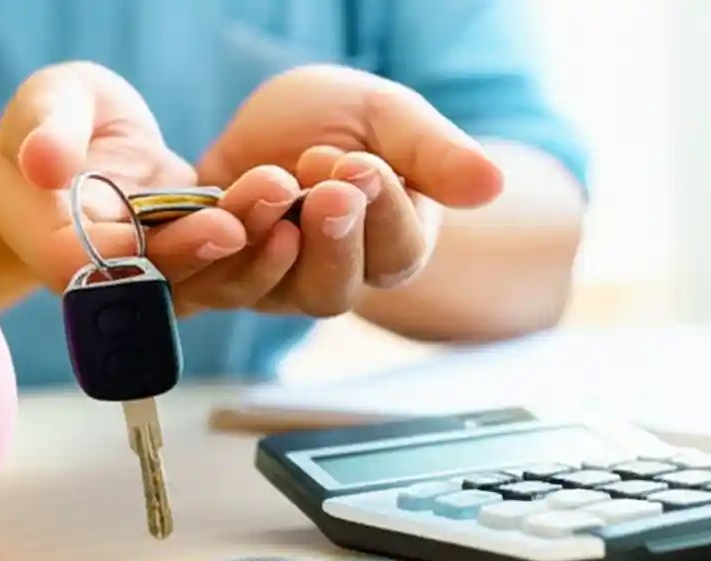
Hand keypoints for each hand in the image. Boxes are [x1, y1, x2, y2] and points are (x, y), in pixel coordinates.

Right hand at [0, 61, 302, 314]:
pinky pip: (228, 259)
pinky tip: (295, 197)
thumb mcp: (46, 103)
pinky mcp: (192, 256)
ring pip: (204, 278)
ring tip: (282, 191)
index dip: (146, 254)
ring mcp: (153, 269)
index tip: (209, 226)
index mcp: (50, 241)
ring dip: (249, 243)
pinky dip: (261, 233)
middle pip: (158, 281)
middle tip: (257, 206)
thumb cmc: (55, 114)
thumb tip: (44, 163)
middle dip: (211, 248)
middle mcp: (103, 272)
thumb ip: (46, 130)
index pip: (88, 267)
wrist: (88, 133)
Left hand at [197, 64, 504, 315]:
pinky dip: (224, 245)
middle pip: (335, 290)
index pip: (396, 252)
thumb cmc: (339, 120)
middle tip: (328, 188)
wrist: (262, 117)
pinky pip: (218, 279)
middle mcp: (336, 276)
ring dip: (276, 243)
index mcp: (391, 246)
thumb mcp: (390, 118)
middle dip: (333, 239)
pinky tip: (227, 211)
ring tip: (278, 186)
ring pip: (278, 292)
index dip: (382, 214)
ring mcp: (276, 282)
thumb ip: (435, 153)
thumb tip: (492, 184)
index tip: (365, 167)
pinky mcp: (222, 272)